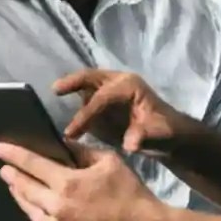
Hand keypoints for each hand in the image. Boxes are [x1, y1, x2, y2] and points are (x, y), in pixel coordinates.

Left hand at [0, 140, 166, 220]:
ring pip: (31, 210)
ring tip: (13, 185)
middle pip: (25, 189)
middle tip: (3, 168)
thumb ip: (80, 151)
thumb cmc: (129, 191)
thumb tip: (61, 144)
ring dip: (20, 196)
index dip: (13, 155)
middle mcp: (58, 207)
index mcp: (68, 184)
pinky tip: (35, 205)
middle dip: (11, 176)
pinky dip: (36, 212)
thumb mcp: (108, 161)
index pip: (32, 165)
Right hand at [55, 69, 185, 154]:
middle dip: (71, 82)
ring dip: (69, 93)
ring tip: (49, 108)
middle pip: (89, 77)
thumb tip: (130, 143)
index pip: (101, 97)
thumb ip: (143, 136)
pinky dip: (73, 106)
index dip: (86, 114)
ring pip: (84, 86)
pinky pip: (84, 100)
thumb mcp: (159, 134)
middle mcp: (116, 83)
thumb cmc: (167, 131)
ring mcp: (108, 91)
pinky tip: (62, 120)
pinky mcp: (103, 103)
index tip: (72, 132)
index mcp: (129, 86)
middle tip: (54, 90)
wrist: (170, 136)